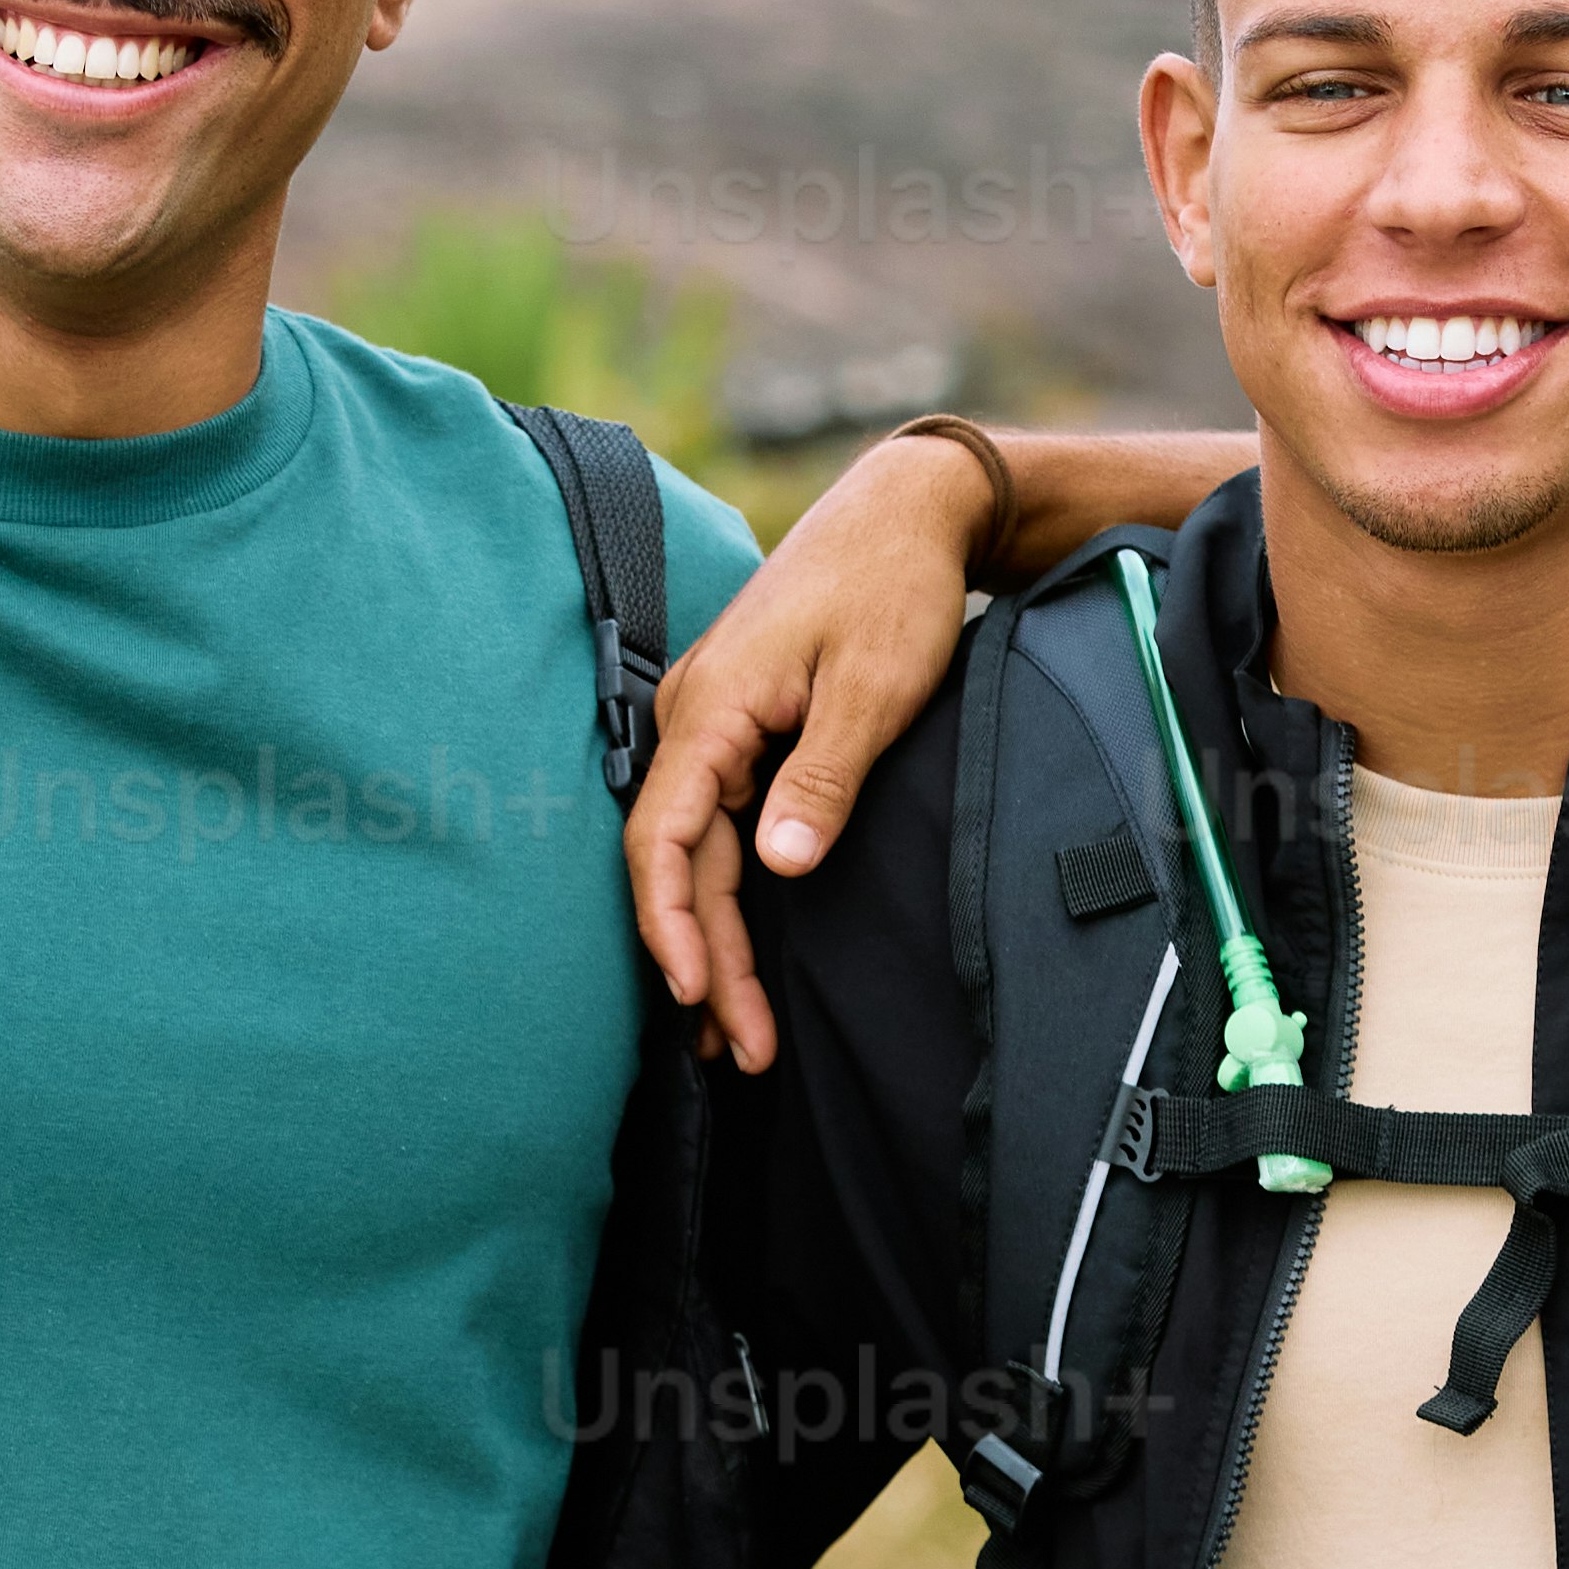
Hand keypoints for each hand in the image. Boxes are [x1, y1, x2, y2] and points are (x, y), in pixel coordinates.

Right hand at [626, 426, 1007, 1068]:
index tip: (696, 996)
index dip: (669, 924)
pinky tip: (740, 956)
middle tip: (744, 1055)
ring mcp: (715, 727)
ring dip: (718, 942)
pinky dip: (728, 897)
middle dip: (707, 963)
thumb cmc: (893, 589)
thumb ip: (823, 779)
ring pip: (699, 855)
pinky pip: (720, 830)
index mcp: (711, 708)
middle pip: (680, 863)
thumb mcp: (873, 688)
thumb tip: (776, 867)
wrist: (907, 513)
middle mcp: (694, 719)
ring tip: (741, 1037)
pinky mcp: (744, 734)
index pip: (660, 836)